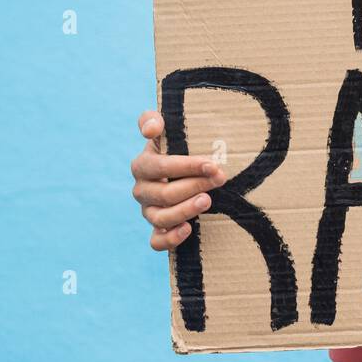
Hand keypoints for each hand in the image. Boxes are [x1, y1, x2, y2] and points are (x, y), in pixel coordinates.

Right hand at [130, 110, 226, 250]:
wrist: (185, 171)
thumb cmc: (177, 147)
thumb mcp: (167, 130)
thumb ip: (153, 120)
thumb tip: (152, 129)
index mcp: (142, 165)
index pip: (160, 167)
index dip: (186, 166)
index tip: (212, 165)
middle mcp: (142, 190)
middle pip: (164, 193)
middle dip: (194, 186)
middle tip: (220, 180)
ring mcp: (148, 211)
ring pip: (160, 218)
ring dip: (185, 210)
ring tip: (207, 201)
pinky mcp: (157, 229)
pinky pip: (156, 241)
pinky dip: (170, 238)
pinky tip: (188, 229)